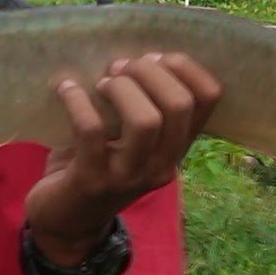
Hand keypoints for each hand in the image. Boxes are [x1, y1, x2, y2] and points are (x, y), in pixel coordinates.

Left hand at [25, 52, 222, 262]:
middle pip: (179, 105)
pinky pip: (91, 130)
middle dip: (149, 73)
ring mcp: (129, 176)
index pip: (209, 98)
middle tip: (120, 68)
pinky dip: (77, 101)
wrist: (65, 223)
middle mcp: (162, 165)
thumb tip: (136, 51)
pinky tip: (66, 90)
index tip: (154, 57)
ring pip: (145, 120)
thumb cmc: (96, 166)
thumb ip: (139, 104)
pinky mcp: (92, 180)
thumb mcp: (127, 139)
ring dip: (122, 89)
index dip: (186, 66)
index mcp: (176, 149)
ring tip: (103, 83)